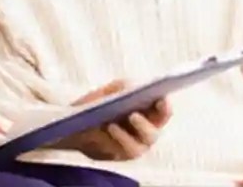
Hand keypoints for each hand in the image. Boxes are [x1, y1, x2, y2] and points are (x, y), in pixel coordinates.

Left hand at [52, 79, 172, 160]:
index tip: (160, 99)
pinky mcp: (118, 156)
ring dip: (125, 137)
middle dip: (144, 125)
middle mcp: (146, 133)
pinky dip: (113, 142)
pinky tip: (106, 129)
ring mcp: (133, 147)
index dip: (165, 107)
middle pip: (153, 134)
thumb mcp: (111, 89)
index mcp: (150, 114)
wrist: (77, 121)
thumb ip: (124, 86)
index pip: (164, 113)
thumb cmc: (100, 102)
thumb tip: (132, 88)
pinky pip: (119, 153)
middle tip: (133, 115)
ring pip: (137, 148)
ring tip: (112, 125)